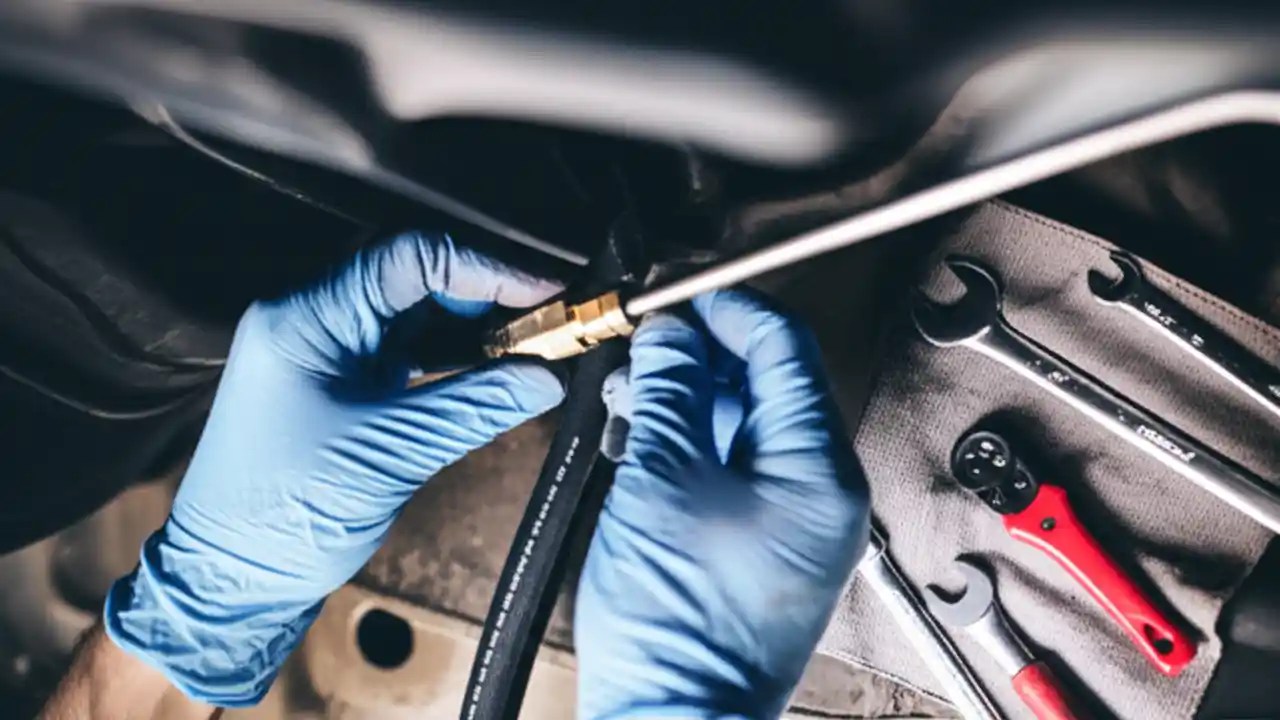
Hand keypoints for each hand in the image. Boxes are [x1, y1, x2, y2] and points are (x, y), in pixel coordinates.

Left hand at [104, 232, 565, 705]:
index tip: (542, 289)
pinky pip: (406, 350)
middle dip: (485, 292)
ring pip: (414, 313)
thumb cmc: (282, 519)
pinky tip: (495, 369)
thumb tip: (546, 377)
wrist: (232, 580)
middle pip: (412, 277)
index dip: (484, 266)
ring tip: (531, 344)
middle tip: (546, 317)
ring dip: (474, 325)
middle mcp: (309, 322)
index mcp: (303, 321)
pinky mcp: (341, 383)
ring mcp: (325, 353)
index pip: (406, 258)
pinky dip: (454, 356)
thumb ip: (476, 406)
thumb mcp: (391, 455)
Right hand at [577, 289, 871, 718]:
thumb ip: (668, 393)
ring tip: (630, 405)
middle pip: (767, 386)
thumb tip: (671, 334)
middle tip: (643, 353)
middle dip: (698, 361)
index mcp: (819, 471)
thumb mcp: (660, 482)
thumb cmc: (678, 627)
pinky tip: (642, 448)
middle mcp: (823, 493)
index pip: (785, 349)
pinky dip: (689, 449)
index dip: (727, 310)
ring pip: (745, 427)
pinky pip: (735, 472)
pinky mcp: (764, 546)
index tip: (678, 298)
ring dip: (686, 405)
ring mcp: (797, 522)